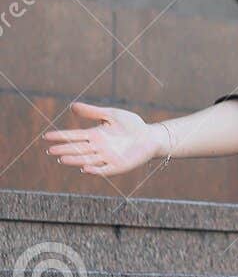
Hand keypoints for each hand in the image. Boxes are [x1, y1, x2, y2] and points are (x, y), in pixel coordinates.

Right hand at [42, 102, 164, 175]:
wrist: (151, 137)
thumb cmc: (132, 125)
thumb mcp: (112, 115)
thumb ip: (93, 112)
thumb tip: (72, 106)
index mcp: (95, 134)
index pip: (74, 136)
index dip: (61, 136)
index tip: (47, 136)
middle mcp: (98, 147)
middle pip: (78, 149)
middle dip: (65, 150)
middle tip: (51, 151)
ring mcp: (107, 157)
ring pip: (87, 159)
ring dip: (75, 160)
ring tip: (62, 159)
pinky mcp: (118, 166)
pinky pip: (104, 170)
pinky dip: (95, 170)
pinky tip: (85, 168)